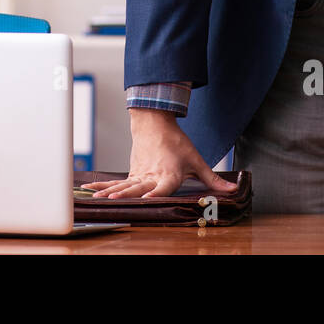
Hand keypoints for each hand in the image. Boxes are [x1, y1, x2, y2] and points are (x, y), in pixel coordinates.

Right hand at [85, 108, 238, 197]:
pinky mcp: (131, 173)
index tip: (147, 198)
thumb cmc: (175, 142)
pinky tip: (90, 191)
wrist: (154, 122)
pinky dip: (102, 186)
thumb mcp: (196, 159)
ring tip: (98, 198)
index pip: (162, 186)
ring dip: (109, 191)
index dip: (155, 193)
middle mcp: (152, 175)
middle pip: (137, 187)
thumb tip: (233, 189)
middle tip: (113, 200)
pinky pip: (116, 182)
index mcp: (169, 173)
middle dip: (125, 195)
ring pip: (123, 185)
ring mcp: (139, 173)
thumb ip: (213, 178)